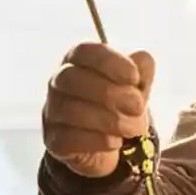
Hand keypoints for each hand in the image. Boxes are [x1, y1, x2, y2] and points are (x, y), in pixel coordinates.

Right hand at [43, 42, 155, 177]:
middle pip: (72, 78)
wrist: (107, 143)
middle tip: (137, 106)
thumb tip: (143, 58)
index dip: (109, 62)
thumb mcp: (135, 86)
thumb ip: (142, 70)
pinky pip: (71, 138)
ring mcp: (52, 111)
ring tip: (132, 128)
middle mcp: (58, 82)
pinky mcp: (54, 140)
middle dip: (109, 93)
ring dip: (109, 120)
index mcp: (78, 61)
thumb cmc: (119, 104)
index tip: (134, 77)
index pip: (84, 52)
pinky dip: (98, 140)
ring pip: (72, 110)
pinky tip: (116, 141)